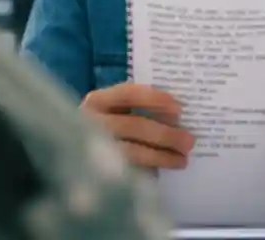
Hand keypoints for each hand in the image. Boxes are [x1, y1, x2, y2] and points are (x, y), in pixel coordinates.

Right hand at [81, 83, 195, 169]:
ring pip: (132, 151)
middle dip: (165, 134)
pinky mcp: (95, 170)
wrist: (75, 157)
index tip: (179, 109)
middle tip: (189, 141)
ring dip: (162, 156)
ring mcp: (92, 147)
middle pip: (134, 125)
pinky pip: (127, 170)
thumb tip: (175, 117)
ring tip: (182, 160)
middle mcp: (91, 121)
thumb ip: (136, 110)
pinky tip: (161, 172)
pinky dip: (148, 170)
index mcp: (97, 100)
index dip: (155, 99)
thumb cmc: (104, 128)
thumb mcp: (114, 112)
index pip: (128, 93)